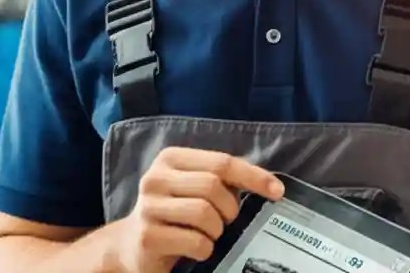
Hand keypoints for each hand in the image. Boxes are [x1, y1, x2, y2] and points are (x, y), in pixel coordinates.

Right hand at [108, 147, 284, 272]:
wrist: (131, 244)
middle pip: (213, 186)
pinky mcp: (148, 237)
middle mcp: (155, 178)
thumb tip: (270, 185)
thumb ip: (221, 180)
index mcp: (170, 159)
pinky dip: (205, 249)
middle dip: (230, 208)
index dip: (253, 176)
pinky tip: (196, 249)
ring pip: (205, 214)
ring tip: (208, 235)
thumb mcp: (192, 188)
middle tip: (226, 221)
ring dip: (217, 231)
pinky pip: (196, 242)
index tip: (278, 191)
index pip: (221, 162)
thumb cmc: (173, 214)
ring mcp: (148, 208)